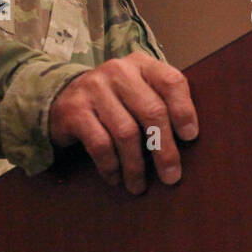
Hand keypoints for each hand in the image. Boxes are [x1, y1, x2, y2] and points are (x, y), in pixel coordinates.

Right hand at [48, 51, 196, 193]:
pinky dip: (110, 166)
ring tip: (139, 186)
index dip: (184, 110)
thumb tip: (189, 140)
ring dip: (135, 165)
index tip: (190, 137)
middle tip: (171, 177)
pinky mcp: (74, 110)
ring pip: (126, 132)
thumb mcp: (139, 91)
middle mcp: (119, 71)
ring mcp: (94, 88)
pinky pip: (100, 144)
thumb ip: (162, 102)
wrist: (62, 96)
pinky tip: (116, 178)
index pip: (171, 82)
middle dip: (164, 149)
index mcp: (142, 64)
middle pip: (152, 111)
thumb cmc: (115, 100)